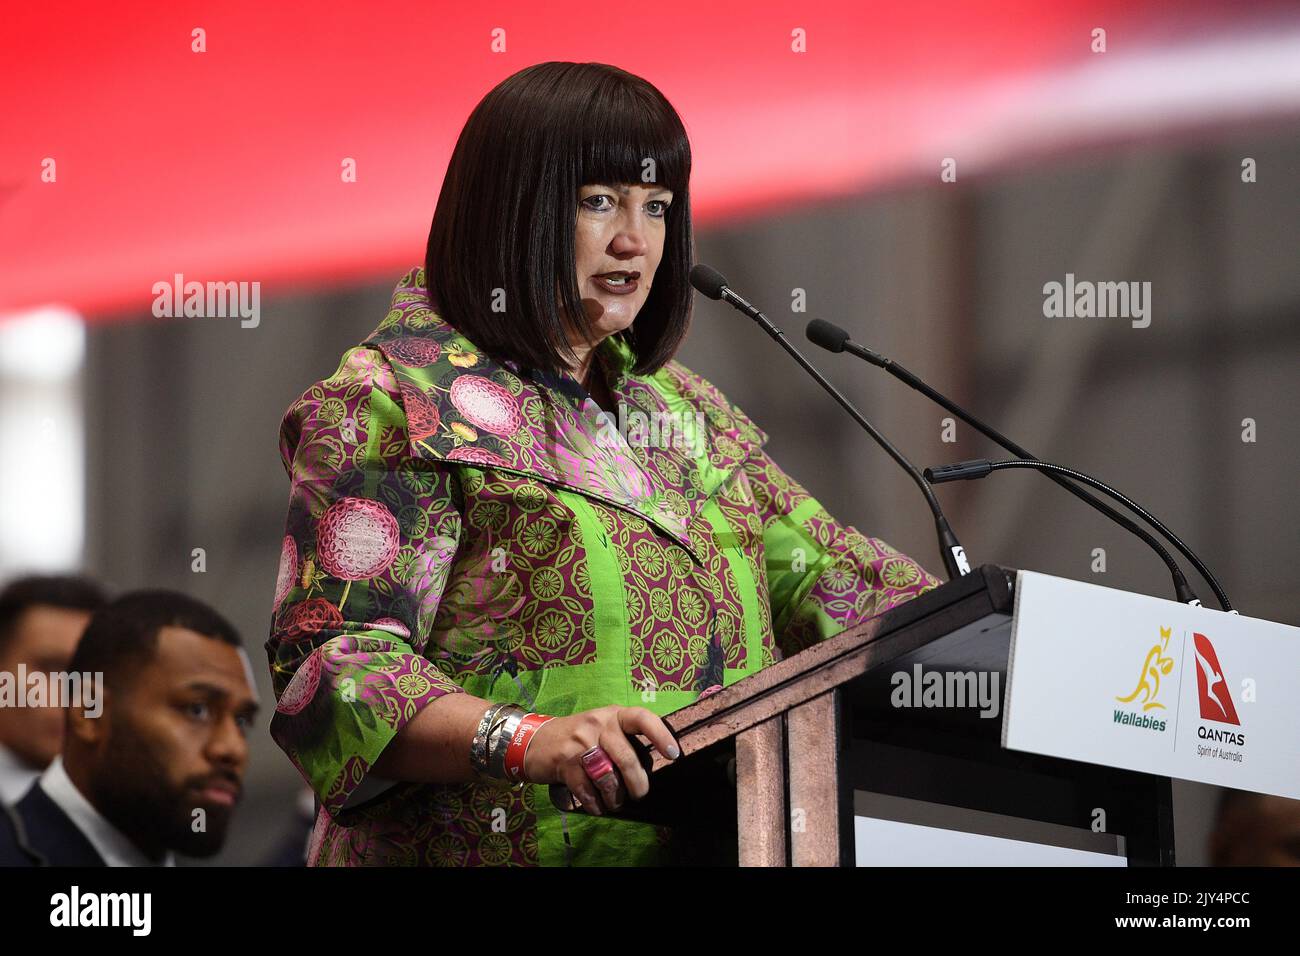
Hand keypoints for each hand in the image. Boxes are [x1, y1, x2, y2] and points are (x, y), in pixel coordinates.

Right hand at [522, 705, 679, 814]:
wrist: (535, 740)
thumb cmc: (578, 736)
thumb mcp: (602, 727)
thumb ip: (624, 738)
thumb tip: (650, 766)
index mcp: (613, 715)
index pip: (642, 718)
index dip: (660, 735)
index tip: (674, 754)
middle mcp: (598, 725)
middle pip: (626, 758)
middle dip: (637, 784)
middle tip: (640, 794)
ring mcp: (579, 743)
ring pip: (607, 778)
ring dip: (615, 797)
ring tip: (615, 802)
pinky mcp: (564, 763)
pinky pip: (587, 790)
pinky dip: (595, 804)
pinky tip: (597, 806)